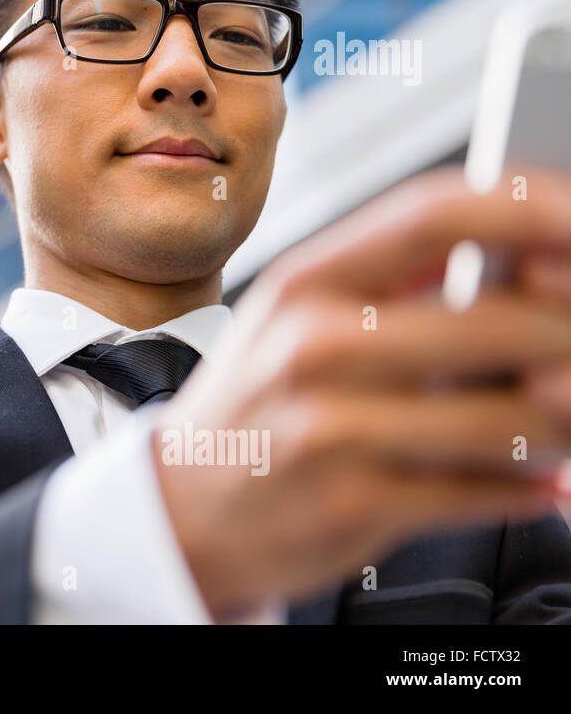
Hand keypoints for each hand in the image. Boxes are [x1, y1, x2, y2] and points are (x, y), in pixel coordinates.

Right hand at [152, 163, 570, 618]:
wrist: (181, 507)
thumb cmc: (258, 400)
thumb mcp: (296, 313)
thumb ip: (395, 276)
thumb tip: (533, 252)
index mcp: (304, 281)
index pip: (434, 213)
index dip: (531, 208)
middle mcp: (313, 346)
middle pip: (499, 320)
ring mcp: (331, 429)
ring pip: (513, 417)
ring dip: (563, 422)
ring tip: (560, 419)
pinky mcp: (354, 506)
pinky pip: (488, 491)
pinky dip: (531, 486)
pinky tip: (537, 479)